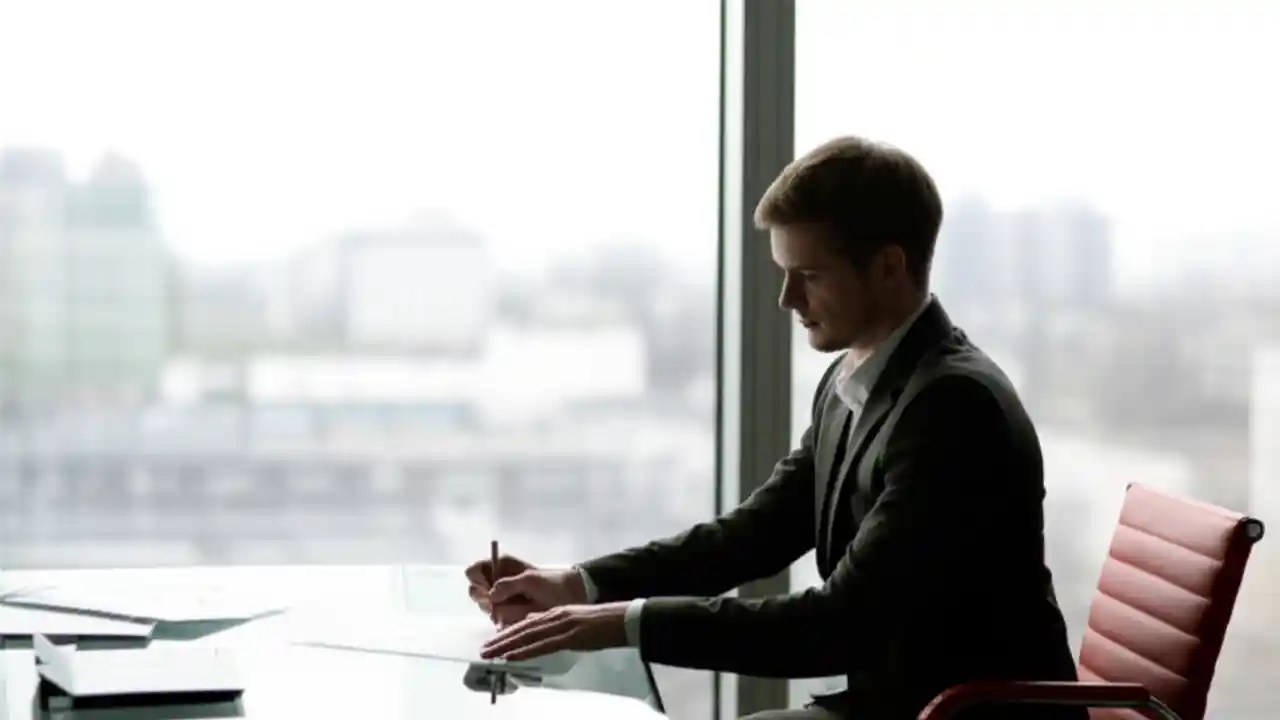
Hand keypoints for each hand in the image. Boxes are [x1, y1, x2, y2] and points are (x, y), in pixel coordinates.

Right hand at [464, 555, 587, 626]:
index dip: (476, 580)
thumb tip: (490, 595)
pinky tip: (518, 619)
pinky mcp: (507, 615)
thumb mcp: (531, 580)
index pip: (473, 571)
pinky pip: (497, 621)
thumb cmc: (551, 583)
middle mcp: (496, 582)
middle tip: (498, 604)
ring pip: (486, 608)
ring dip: (498, 611)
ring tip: (516, 610)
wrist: (570, 598)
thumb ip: (509, 585)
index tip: (486, 588)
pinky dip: (504, 622)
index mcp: (500, 566)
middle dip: (485, 600)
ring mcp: (501, 599)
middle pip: (475, 592)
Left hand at [479, 603, 628, 660]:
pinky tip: (512, 656)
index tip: (492, 642)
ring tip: (490, 654)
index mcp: (555, 613)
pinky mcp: (569, 637)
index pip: (525, 624)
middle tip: (483, 650)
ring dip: (506, 646)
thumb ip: (552, 621)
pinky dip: (525, 651)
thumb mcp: (572, 618)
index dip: (506, 633)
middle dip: (500, 640)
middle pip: (521, 629)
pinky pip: (542, 645)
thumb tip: (532, 623)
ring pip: (527, 636)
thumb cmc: (599, 621)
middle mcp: (553, 617)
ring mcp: (560, 626)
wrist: (619, 619)